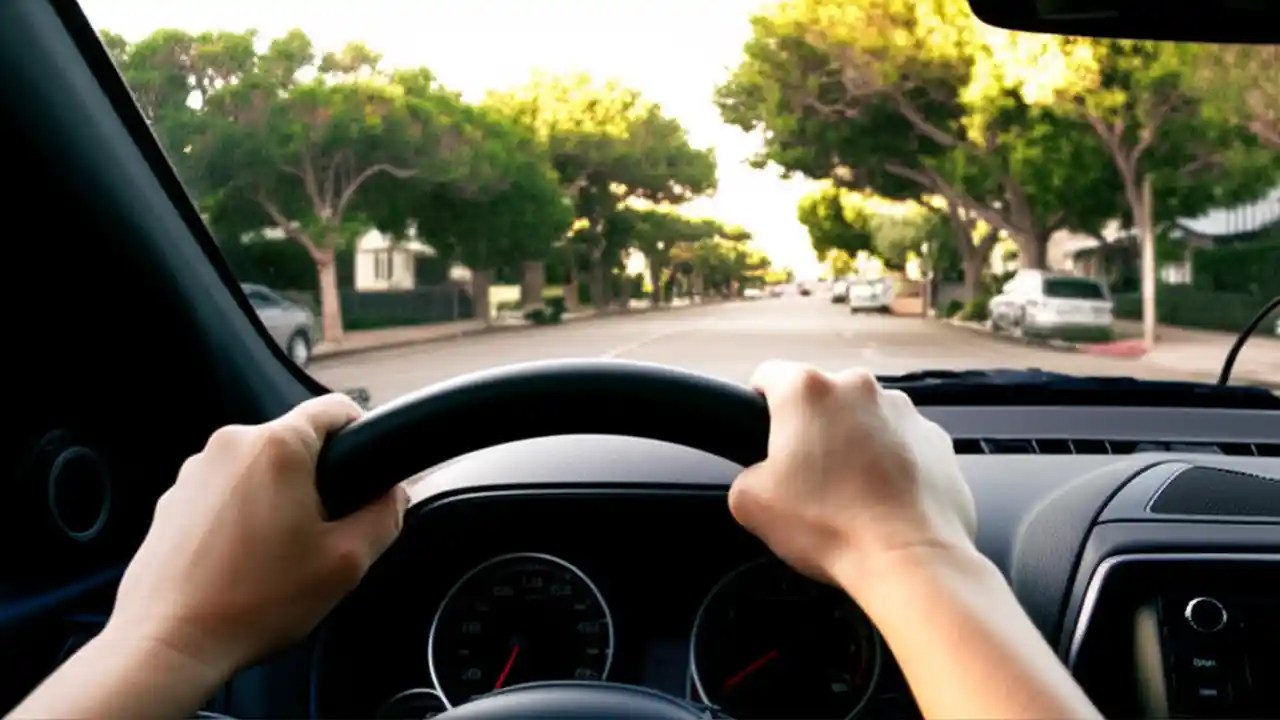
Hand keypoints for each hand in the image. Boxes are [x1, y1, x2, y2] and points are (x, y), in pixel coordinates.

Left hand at [107, 393, 407, 678]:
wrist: (170, 642)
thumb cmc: (252, 603)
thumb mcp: (346, 562)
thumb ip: (385, 516)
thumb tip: (393, 496)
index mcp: (277, 447)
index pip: (335, 408)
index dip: (362, 431)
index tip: (366, 466)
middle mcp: (230, 445)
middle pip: (295, 442)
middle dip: (316, 480)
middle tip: (324, 533)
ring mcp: (194, 472)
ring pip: (258, 469)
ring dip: (277, 499)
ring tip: (278, 556)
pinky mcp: (172, 500)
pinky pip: (224, 493)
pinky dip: (241, 518)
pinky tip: (243, 563)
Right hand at [728, 361, 975, 593]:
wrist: (909, 559)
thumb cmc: (830, 526)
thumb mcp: (750, 505)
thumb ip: (746, 475)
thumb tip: (760, 478)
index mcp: (808, 391)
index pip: (769, 375)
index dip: (760, 403)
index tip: (763, 429)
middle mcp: (858, 387)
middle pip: (823, 398)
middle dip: (813, 430)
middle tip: (807, 477)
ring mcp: (904, 411)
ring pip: (865, 419)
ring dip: (855, 444)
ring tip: (851, 494)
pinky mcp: (937, 439)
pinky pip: (903, 443)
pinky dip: (892, 464)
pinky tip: (885, 502)